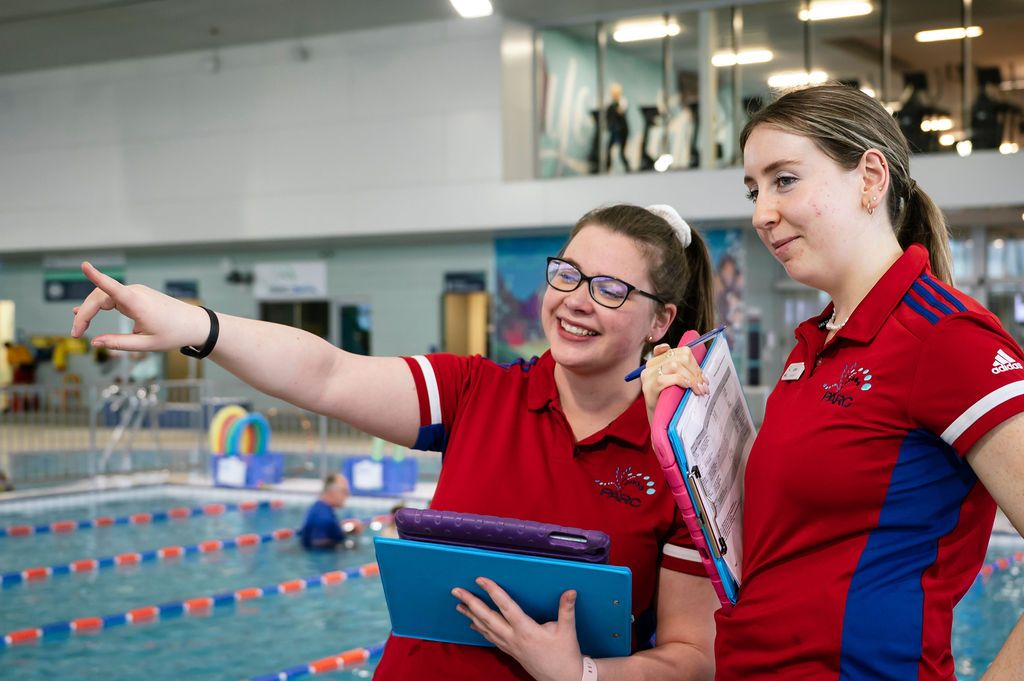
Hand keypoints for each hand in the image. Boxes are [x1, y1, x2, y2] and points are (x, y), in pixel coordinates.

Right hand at [70, 262, 210, 351]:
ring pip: (104, 297)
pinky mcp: (136, 295)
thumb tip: (95, 343)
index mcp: (138, 303)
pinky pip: (112, 297)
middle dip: (84, 314)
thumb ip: (119, 343)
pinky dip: (98, 306)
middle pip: (99, 297)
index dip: (97, 276)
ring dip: (89, 311)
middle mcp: (135, 293)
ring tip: (78, 328)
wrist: (194, 324)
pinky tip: (84, 313)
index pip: (113, 287)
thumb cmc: (174, 334)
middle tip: (76, 334)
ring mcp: (135, 292)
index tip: (85, 265)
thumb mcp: (146, 344)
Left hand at [453, 577, 584, 680]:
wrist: (563, 679)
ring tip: (459, 605)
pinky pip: (491, 638)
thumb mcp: (567, 631)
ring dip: (471, 615)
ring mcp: (510, 646)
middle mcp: (514, 638)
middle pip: (488, 618)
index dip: (493, 592)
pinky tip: (473, 623)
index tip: (480, 580)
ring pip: (486, 629)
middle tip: (457, 591)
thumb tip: (570, 591)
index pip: (506, 607)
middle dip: (471, 603)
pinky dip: (480, 630)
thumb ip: (566, 609)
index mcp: (526, 630)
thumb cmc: (565, 655)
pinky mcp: (511, 652)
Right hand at [640, 343, 708, 422]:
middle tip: (703, 385)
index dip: (695, 363)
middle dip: (695, 371)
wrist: (660, 423)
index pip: (681, 351)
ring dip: (691, 377)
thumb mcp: (678, 383)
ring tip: (698, 389)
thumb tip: (700, 371)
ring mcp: (647, 377)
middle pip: (680, 357)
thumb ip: (684, 372)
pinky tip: (687, 388)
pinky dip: (679, 381)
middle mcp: (650, 366)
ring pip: (674, 365)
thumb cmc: (670, 403)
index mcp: (659, 360)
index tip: (702, 378)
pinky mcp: (648, 388)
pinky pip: (665, 379)